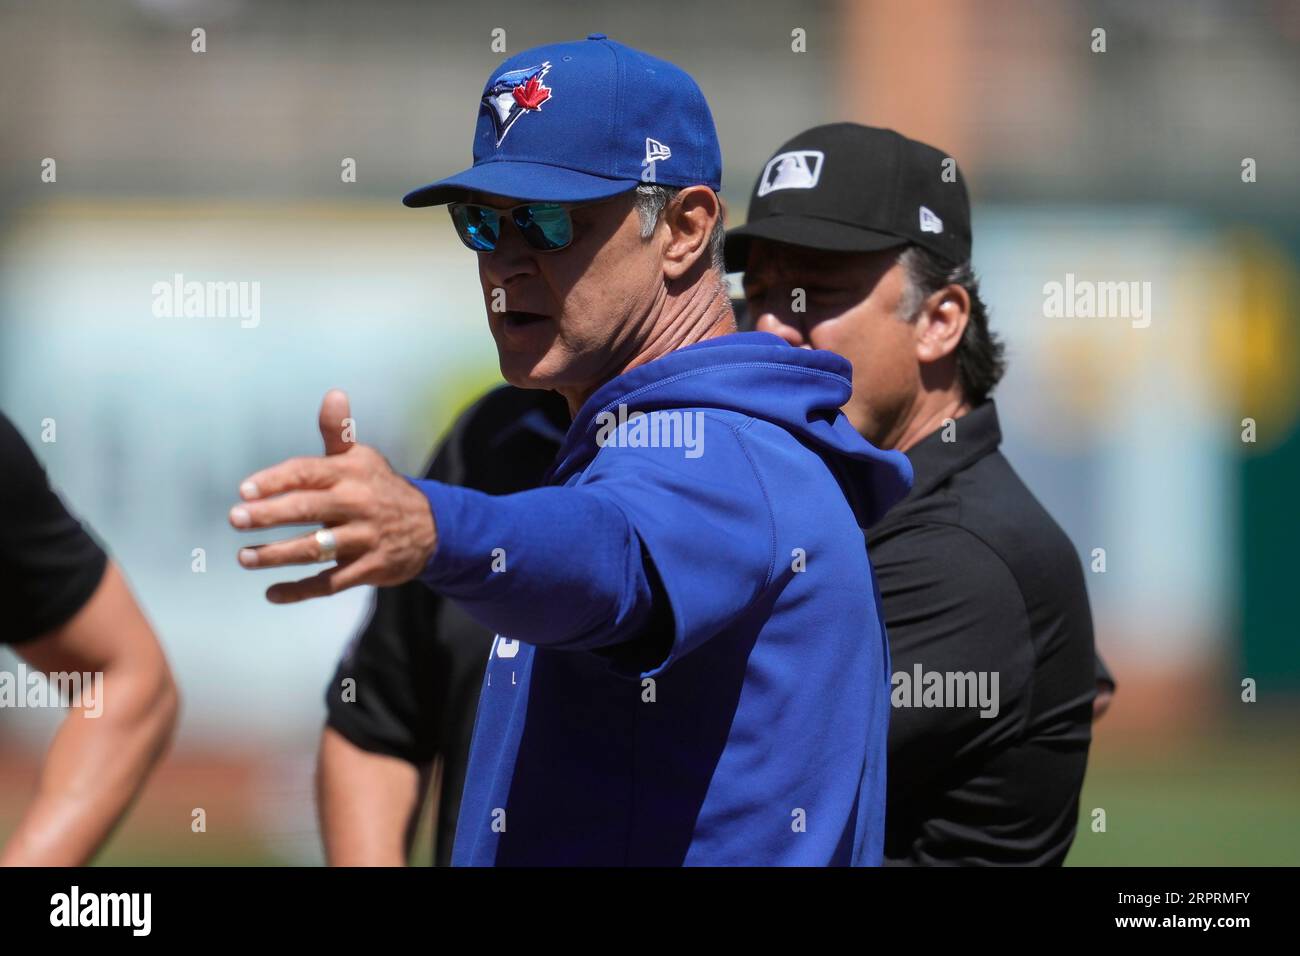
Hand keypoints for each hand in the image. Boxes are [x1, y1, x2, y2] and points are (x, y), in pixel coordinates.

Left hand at [230, 389, 436, 603]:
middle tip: (236, 519)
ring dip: (277, 554)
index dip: (276, 480)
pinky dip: (301, 590)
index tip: (245, 490)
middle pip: (307, 509)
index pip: (307, 472)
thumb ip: (338, 432)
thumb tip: (333, 393)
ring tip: (245, 558)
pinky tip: (272, 593)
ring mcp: (364, 538)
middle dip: (269, 515)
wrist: (432, 526)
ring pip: (315, 548)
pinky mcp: (370, 569)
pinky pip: (330, 583)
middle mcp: (357, 504)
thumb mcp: (361, 458)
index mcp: (350, 474)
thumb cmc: (379, 487)